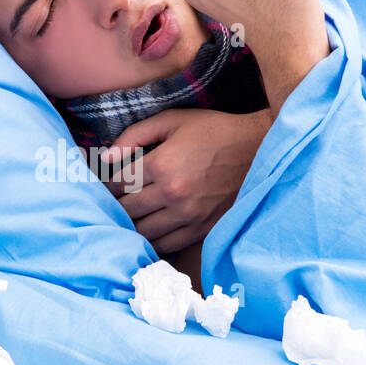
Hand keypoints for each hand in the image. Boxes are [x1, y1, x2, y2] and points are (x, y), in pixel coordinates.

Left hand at [100, 108, 270, 253]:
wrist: (260, 150)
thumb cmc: (213, 131)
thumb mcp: (173, 120)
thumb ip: (134, 135)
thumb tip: (105, 158)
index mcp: (162, 164)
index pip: (117, 184)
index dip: (106, 185)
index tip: (105, 184)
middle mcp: (173, 194)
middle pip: (126, 211)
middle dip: (115, 206)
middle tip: (112, 203)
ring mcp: (189, 215)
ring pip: (142, 232)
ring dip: (131, 226)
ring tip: (129, 218)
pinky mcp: (202, 229)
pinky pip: (166, 244)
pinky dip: (152, 240)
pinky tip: (149, 230)